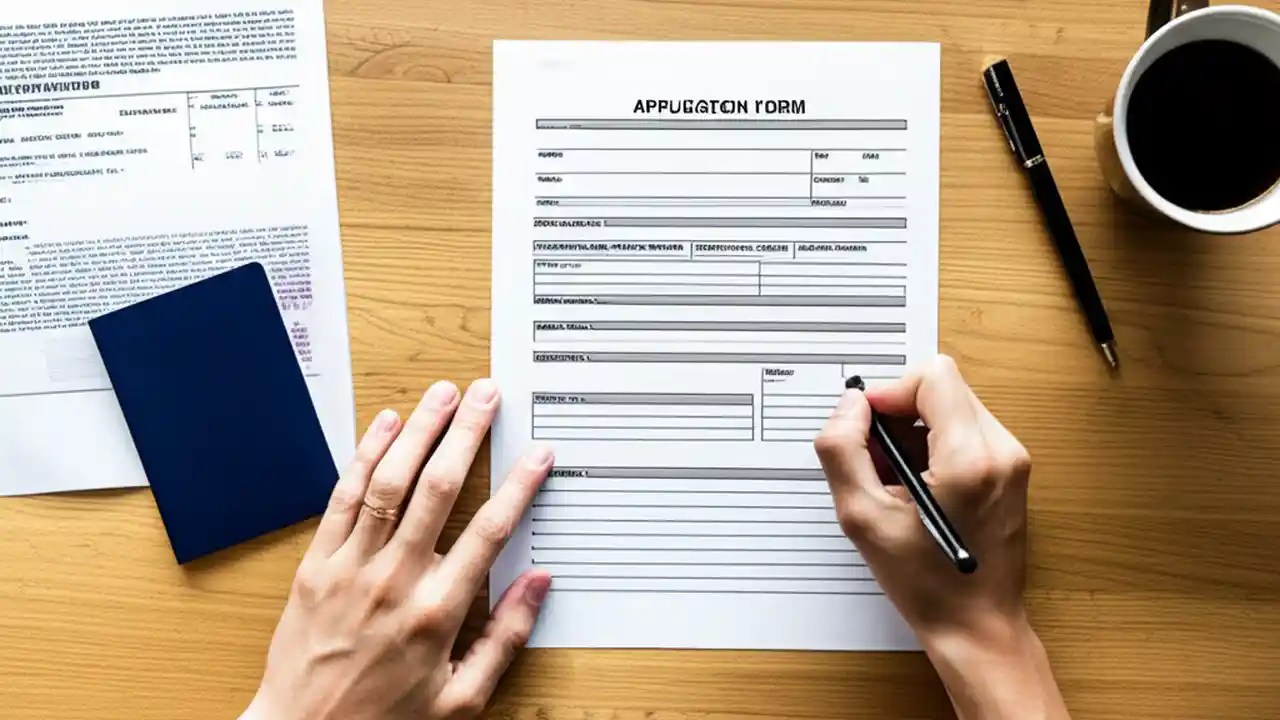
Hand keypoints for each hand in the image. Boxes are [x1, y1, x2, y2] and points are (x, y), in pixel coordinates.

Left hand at [242, 379, 552, 719]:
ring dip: (418, 431)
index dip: (519, 486)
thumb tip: (540, 584)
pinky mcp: (316, 564)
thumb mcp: (461, 698)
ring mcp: (351, 567)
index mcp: (437, 613)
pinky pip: (342, 498)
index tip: (539, 454)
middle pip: (439, 489)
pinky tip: (386, 424)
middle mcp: (395, 580)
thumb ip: (506, 637)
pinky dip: (364, 456)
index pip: (489, 532)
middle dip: (467, 434)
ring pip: (389, 482)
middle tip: (487, 394)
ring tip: (442, 393)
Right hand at [816, 356, 1067, 719]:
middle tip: (878, 462)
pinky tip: (918, 489)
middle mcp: (1001, 451)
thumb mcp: (862, 517)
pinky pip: (965, 430)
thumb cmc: (928, 585)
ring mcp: (1011, 460)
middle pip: (942, 387)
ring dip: (914, 433)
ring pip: (952, 406)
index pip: (934, 376)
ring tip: (897, 483)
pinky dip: (933, 447)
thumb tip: (849, 407)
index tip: (868, 425)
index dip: (890, 392)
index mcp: (970, 458)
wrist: (976, 626)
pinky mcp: (1010, 470)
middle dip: (900, 414)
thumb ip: (843, 450)